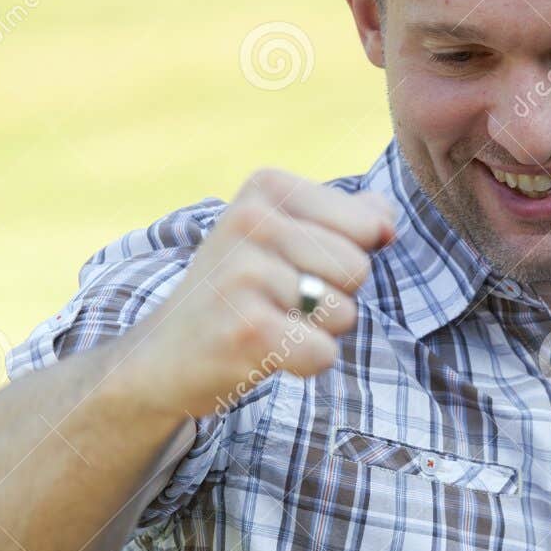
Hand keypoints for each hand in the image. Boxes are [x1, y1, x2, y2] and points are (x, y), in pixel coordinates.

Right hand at [130, 168, 395, 417]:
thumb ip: (346, 217)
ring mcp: (245, 275)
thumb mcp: (283, 235)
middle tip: (280, 302)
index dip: (345, 259)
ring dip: (318, 332)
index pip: (368, 226)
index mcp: (267, 187)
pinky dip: (304, 363)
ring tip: (270, 324)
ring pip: (345, 314)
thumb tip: (387, 221)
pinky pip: (324, 353)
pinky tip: (264, 352)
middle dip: (334, 297)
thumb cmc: (240, 291)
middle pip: (358, 269)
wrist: (164, 353)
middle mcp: (252, 221)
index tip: (295, 265)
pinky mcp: (247, 330)